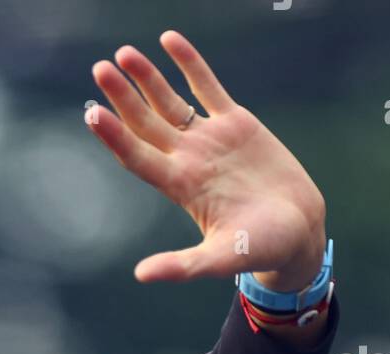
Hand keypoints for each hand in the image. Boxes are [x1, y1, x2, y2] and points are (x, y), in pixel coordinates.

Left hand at [86, 30, 325, 292]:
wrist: (296, 232)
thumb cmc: (260, 249)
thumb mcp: (222, 259)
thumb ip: (183, 266)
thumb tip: (142, 276)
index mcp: (181, 186)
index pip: (138, 157)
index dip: (115, 136)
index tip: (92, 113)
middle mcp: (188, 159)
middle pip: (145, 123)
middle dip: (122, 97)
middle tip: (99, 69)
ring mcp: (209, 140)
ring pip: (170, 102)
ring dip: (146, 79)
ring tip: (123, 53)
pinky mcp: (236, 124)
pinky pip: (207, 86)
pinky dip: (189, 64)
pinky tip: (169, 41)